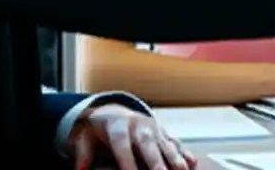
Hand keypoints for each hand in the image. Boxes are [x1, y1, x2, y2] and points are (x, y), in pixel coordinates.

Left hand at [67, 103, 195, 169]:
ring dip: (174, 158)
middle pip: (148, 145)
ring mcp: (154, 128)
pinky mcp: (163, 133)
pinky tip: (192, 163)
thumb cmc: (99, 129)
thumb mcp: (85, 138)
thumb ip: (83, 154)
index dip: (127, 160)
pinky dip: (184, 153)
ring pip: (165, 143)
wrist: (113, 111)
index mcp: (118, 126)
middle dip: (157, 161)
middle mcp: (139, 125)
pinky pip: (175, 143)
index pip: (122, 144)